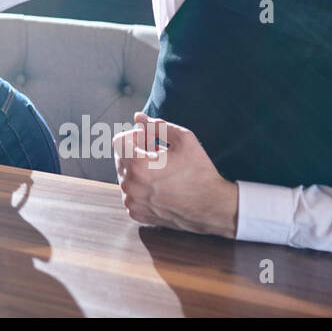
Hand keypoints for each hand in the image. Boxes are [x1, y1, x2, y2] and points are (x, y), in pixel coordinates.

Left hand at [113, 112, 237, 238]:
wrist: (213, 207)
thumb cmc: (200, 172)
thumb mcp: (184, 139)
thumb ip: (157, 125)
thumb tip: (138, 117)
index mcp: (137, 165)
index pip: (119, 141)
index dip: (135, 136)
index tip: (151, 139)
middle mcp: (130, 185)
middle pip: (120, 157)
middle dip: (136, 150)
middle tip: (158, 152)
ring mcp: (132, 201)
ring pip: (124, 175)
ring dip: (138, 169)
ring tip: (160, 169)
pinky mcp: (136, 213)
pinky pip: (129, 192)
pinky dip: (140, 186)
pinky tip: (158, 185)